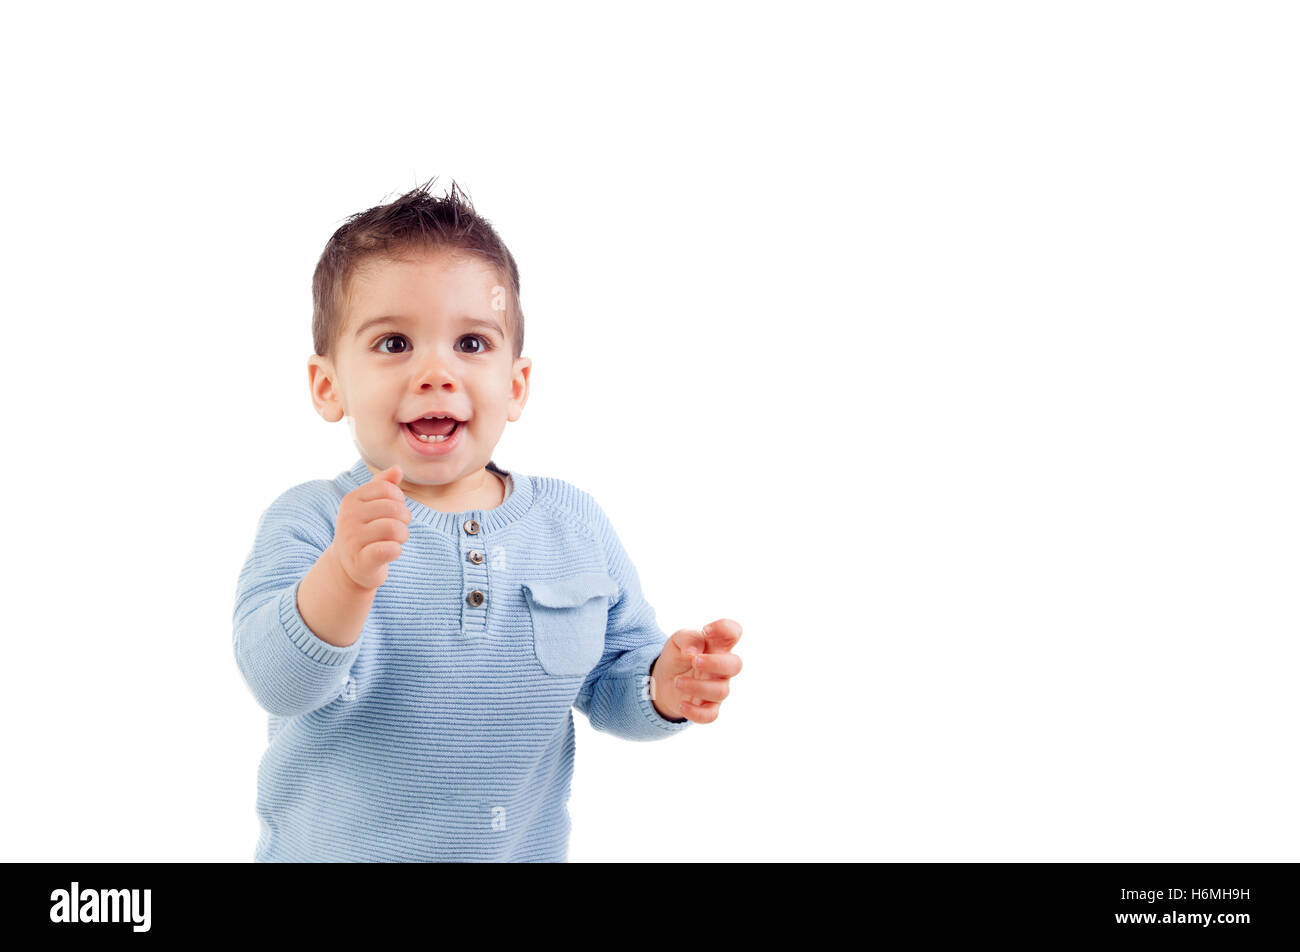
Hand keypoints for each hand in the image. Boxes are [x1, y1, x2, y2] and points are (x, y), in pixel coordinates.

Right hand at [328, 464, 411, 590]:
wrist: (348, 566)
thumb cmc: (365, 531)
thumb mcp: (370, 506)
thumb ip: (382, 485)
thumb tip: (398, 468)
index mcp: (351, 499)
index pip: (387, 489)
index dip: (399, 500)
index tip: (395, 512)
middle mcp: (348, 517)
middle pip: (394, 509)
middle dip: (404, 519)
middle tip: (398, 529)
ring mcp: (352, 540)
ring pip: (394, 529)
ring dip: (402, 535)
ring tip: (395, 540)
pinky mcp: (360, 561)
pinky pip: (388, 549)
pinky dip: (396, 550)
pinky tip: (391, 552)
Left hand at [650, 618, 742, 723]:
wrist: (662, 681)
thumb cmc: (677, 656)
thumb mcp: (676, 641)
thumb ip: (687, 638)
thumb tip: (693, 652)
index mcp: (717, 645)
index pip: (734, 632)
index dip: (725, 628)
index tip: (705, 631)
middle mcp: (722, 667)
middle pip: (736, 665)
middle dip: (715, 663)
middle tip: (694, 661)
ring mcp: (717, 687)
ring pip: (721, 691)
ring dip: (697, 686)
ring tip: (677, 681)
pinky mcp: (708, 706)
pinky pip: (711, 715)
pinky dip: (696, 712)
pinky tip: (682, 704)